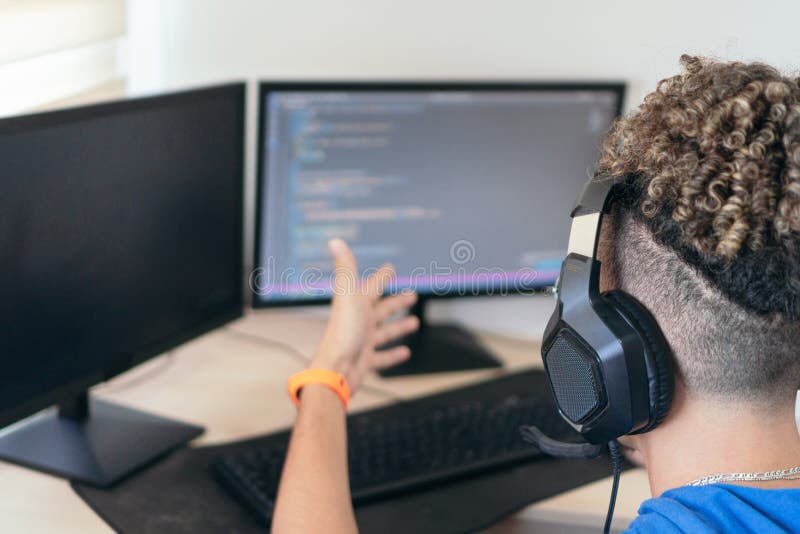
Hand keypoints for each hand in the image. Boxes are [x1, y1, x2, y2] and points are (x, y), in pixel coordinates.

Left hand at [310, 239, 419, 391]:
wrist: (336, 370)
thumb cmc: (342, 334)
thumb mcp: (348, 296)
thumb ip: (345, 269)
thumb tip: (335, 241)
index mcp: (355, 305)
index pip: (371, 286)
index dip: (382, 277)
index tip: (390, 268)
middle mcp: (358, 322)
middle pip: (380, 309)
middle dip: (396, 301)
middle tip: (411, 295)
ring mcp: (361, 342)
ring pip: (383, 332)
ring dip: (398, 327)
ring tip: (413, 322)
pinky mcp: (364, 361)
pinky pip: (382, 357)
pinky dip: (393, 354)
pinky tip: (404, 352)